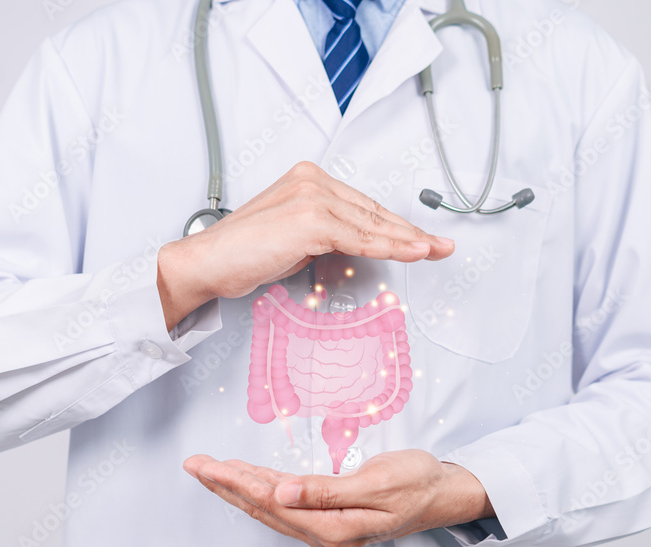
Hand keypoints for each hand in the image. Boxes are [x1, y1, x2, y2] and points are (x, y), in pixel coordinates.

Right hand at [157, 161, 455, 326]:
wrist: (208, 262)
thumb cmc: (242, 254)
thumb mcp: (294, 240)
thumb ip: (326, 235)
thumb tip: (357, 247)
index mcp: (308, 179)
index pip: (363, 205)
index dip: (395, 225)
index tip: (421, 239)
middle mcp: (313, 181)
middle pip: (373, 212)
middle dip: (410, 232)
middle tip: (441, 245)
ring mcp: (313, 197)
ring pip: (372, 225)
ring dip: (408, 241)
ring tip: (436, 251)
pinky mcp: (312, 220)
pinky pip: (361, 238)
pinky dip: (390, 247)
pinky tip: (413, 253)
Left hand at [182, 450, 494, 546]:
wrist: (445, 493)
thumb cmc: (418, 482)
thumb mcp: (377, 482)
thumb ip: (327, 491)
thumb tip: (282, 492)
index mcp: (334, 527)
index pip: (274, 503)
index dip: (239, 484)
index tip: (211, 467)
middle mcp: (324, 532)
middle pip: (264, 507)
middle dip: (226, 486)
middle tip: (194, 465)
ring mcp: (326, 526)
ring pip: (270, 505)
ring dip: (238, 487)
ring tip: (209, 469)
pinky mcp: (330, 515)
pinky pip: (286, 501)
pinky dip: (261, 486)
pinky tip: (246, 476)